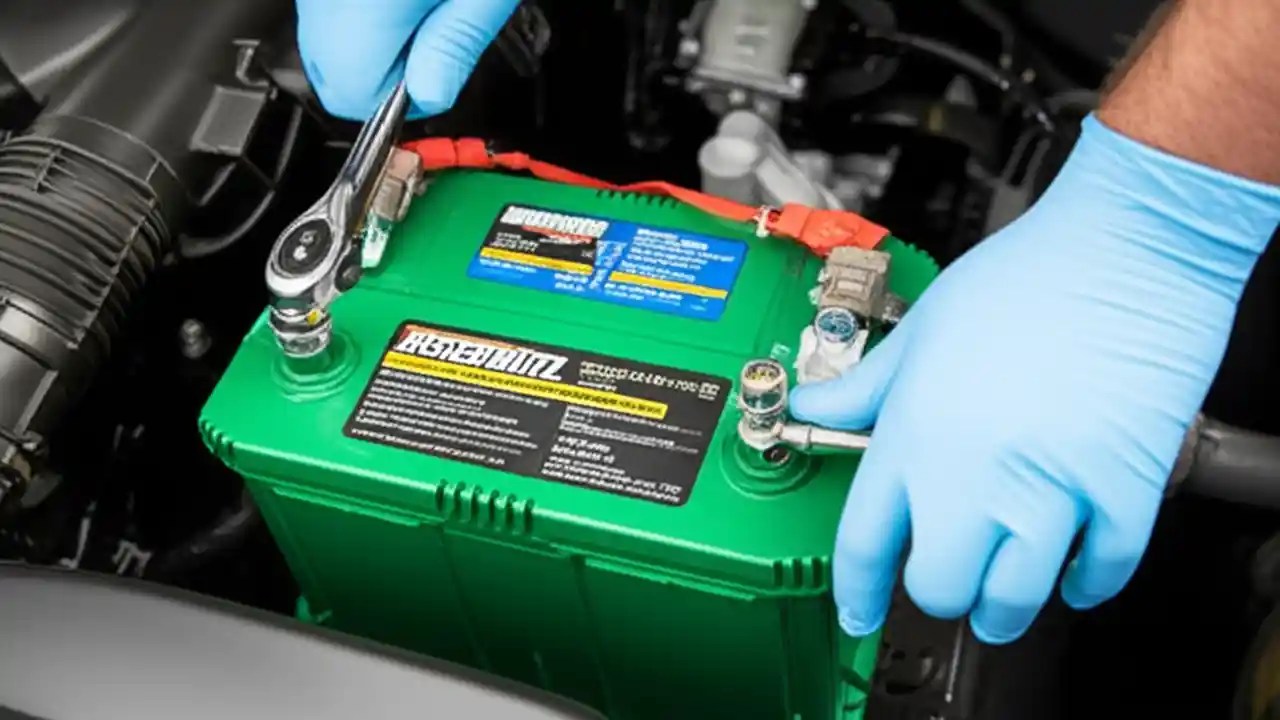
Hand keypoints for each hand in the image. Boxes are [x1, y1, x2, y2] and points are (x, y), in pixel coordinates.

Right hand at [296, 0, 519, 119]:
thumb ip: (453, 48)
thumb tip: (431, 96)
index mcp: (362, 12)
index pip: (353, 98)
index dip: (401, 101)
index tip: (436, 80)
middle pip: (326, 70)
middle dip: (379, 72)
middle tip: (433, 42)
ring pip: (322, 35)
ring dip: (367, 38)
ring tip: (421, 9)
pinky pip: (328, 3)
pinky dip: (358, 8)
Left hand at [789, 114, 1279, 643]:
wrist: (1128, 247)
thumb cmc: (1027, 276)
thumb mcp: (921, 329)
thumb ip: (864, 387)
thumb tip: (813, 409)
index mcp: (916, 433)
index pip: (865, 540)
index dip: (856, 589)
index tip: (858, 609)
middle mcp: (977, 471)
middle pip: (939, 587)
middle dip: (934, 594)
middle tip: (941, 578)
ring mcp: (1053, 487)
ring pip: (1015, 600)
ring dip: (1003, 608)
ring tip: (1000, 596)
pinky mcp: (1125, 489)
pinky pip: (1101, 573)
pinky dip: (1083, 584)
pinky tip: (1070, 571)